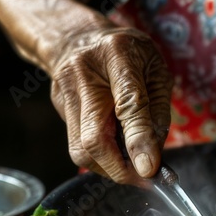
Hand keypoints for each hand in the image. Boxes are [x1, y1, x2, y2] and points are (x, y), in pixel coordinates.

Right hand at [47, 23, 173, 183]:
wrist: (75, 36)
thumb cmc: (127, 53)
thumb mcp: (155, 70)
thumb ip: (157, 111)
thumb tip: (155, 157)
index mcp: (118, 55)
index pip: (128, 105)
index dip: (138, 141)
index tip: (150, 169)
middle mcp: (84, 73)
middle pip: (94, 138)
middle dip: (120, 169)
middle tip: (143, 179)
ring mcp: (65, 92)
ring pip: (80, 150)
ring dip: (109, 168)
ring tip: (131, 168)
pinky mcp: (57, 107)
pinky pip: (77, 143)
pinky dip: (100, 157)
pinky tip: (115, 151)